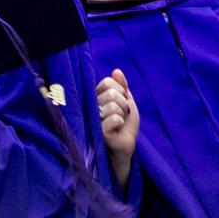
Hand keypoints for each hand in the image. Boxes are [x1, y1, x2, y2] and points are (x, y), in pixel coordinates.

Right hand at [97, 69, 138, 184]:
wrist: (126, 146)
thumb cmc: (125, 125)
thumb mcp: (127, 102)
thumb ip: (122, 86)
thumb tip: (116, 71)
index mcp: (97, 97)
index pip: (107, 82)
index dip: (120, 90)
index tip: (122, 102)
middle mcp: (91, 106)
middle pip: (111, 93)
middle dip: (123, 103)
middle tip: (122, 114)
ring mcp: (93, 119)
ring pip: (113, 105)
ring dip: (122, 114)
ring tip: (119, 122)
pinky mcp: (97, 132)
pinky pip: (113, 118)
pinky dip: (120, 122)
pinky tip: (117, 129)